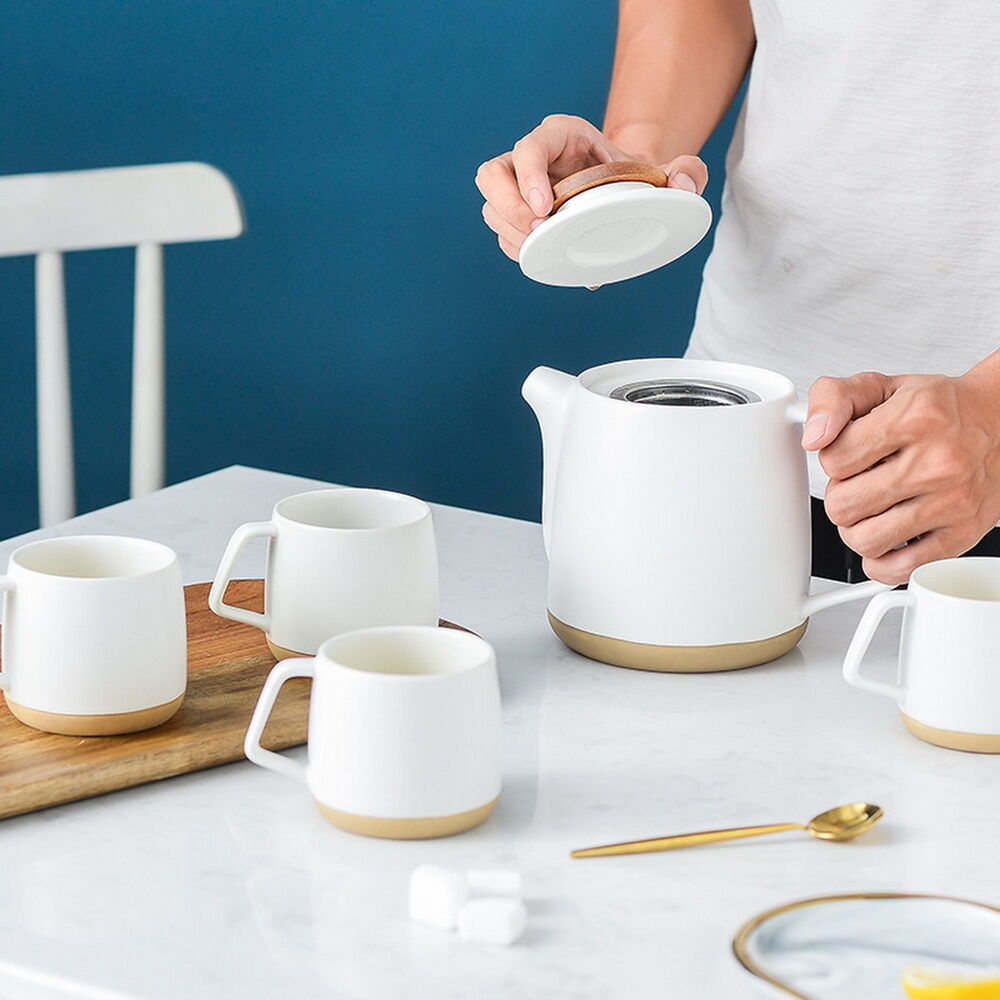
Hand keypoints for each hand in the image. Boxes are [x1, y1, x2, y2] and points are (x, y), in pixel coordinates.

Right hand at [475, 114, 707, 259]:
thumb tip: (683, 183)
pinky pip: (501, 231)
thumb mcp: (665, 171)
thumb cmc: (636, 178)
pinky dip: (515, 248)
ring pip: (491, 205)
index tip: (545, 208)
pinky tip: (541, 258)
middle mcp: (532, 158)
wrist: (622, 191)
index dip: (529, 176)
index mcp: (562, 136)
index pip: (530, 147)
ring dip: (510, 232)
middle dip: (508, 208)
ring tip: (540, 249)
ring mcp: (519, 187)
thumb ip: (687, 172)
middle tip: (536, 234)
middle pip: (492, 175)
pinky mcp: (517, 214)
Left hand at [801, 367, 999, 583]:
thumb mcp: (880, 387)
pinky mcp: (962, 534)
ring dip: (855, 528)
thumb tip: (813, 436)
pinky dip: (880, 562)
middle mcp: (937, 461)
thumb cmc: (938, 409)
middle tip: (859, 483)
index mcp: (914, 419)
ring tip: (870, 510)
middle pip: (843, 504)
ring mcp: (952, 501)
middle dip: (841, 494)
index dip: (832, 459)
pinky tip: (883, 540)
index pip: (833, 459)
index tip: (849, 454)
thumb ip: (833, 398)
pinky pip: (900, 568)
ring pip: (864, 539)